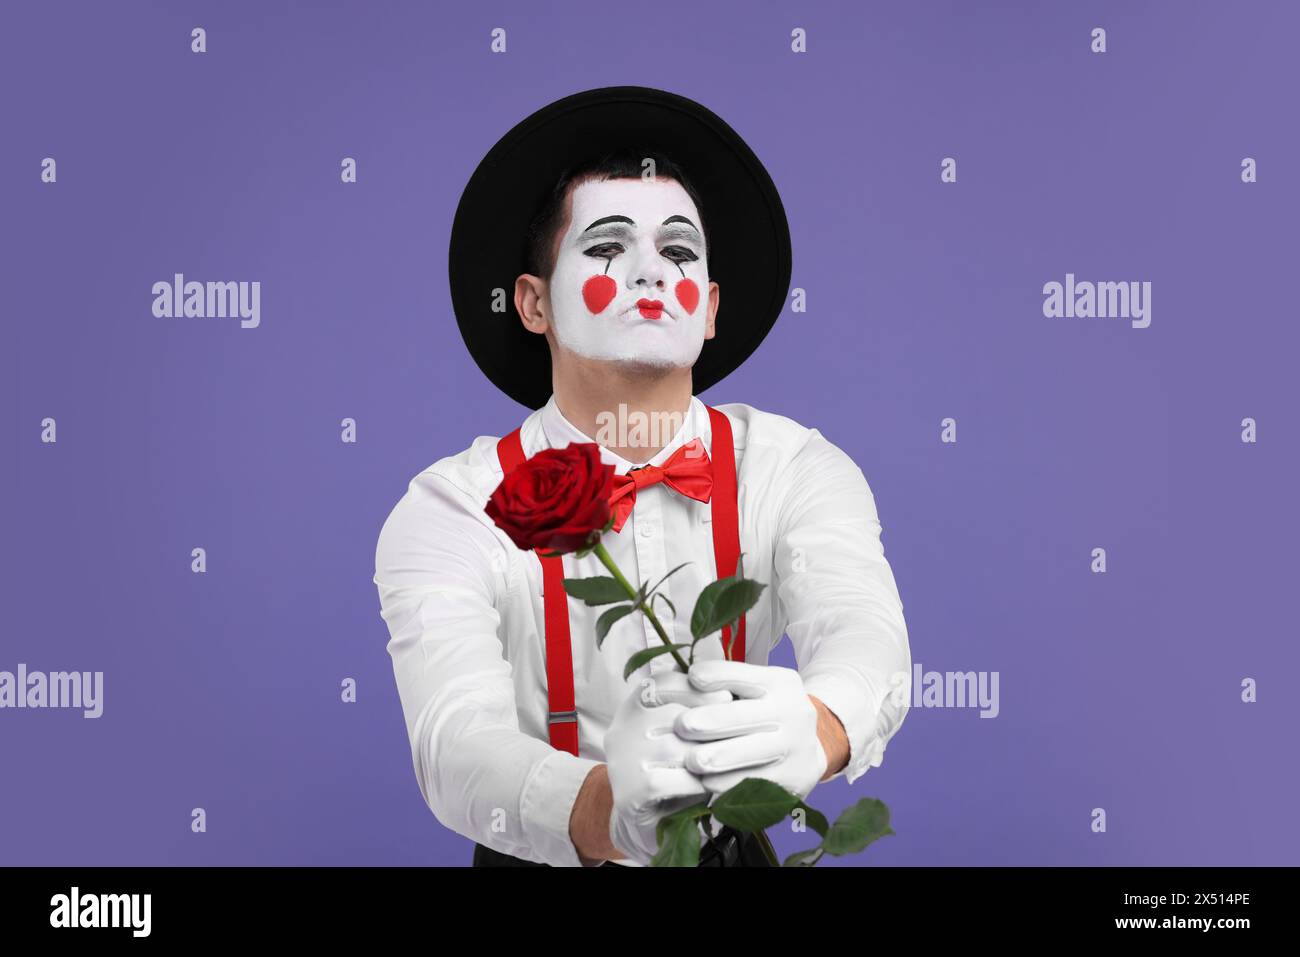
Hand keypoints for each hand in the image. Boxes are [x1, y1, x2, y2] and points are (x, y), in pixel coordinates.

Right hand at [604, 670, 731, 863]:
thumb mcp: (680, 731)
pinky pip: (670, 782)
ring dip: (708, 757)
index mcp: (634, 705)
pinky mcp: (630, 792)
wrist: (642, 815)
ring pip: (675, 749)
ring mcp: (623, 760)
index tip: (728, 697)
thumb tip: (730, 689)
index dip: (697, 689)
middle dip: (712, 727)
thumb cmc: (672, 767)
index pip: (663, 683)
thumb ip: (695, 709)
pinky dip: (696, 784)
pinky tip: (711, 786)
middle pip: (675, 717)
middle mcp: (623, 728)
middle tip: (742, 734)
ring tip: (731, 760)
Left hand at [676, 661, 827, 799]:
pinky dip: (727, 784)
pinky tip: (708, 782)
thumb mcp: (757, 689)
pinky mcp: (792, 777)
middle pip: (741, 716)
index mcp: (779, 682)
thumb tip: (682, 680)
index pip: (741, 675)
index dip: (713, 675)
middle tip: (681, 726)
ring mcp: (795, 746)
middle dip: (707, 721)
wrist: (810, 747)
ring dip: (715, 758)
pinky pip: (753, 782)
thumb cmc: (767, 713)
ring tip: (691, 761)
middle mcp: (792, 711)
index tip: (692, 678)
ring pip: (748, 753)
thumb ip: (726, 684)